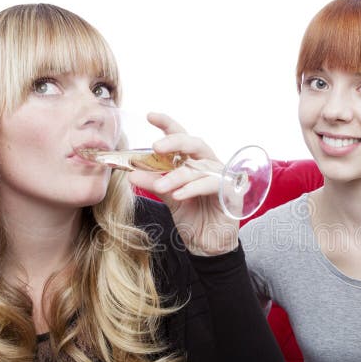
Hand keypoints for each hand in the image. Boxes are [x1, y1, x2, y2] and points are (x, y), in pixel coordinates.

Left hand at [127, 112, 238, 255]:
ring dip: (177, 176)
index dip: (168, 124)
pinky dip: (193, 189)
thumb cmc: (192, 218)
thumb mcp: (169, 198)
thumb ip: (155, 184)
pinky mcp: (230, 193)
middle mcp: (208, 165)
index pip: (181, 137)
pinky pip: (211, 185)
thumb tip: (130, 173)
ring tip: (160, 186)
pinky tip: (178, 195)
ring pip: (199, 167)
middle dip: (176, 141)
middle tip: (155, 147)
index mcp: (193, 162)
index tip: (150, 115)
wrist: (207, 246)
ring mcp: (221, 178)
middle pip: (195, 144)